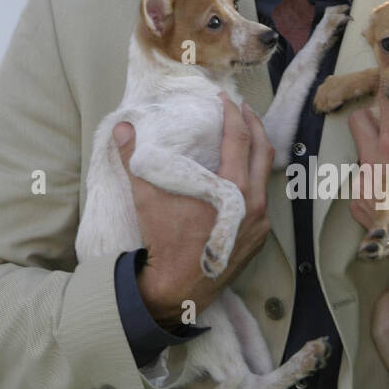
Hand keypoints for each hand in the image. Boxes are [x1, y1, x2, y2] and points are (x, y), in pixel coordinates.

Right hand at [113, 94, 272, 328]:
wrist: (178, 288)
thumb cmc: (164, 242)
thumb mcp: (147, 198)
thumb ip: (134, 159)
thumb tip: (122, 129)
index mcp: (231, 189)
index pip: (239, 139)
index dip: (233, 114)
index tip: (226, 99)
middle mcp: (253, 204)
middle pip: (263, 152)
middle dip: (254, 126)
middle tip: (243, 110)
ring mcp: (259, 223)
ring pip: (266, 177)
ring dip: (256, 154)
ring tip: (244, 140)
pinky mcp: (257, 238)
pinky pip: (262, 201)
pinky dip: (254, 182)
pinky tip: (240, 178)